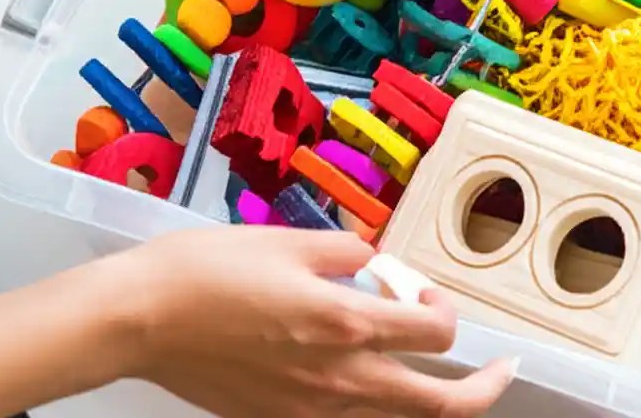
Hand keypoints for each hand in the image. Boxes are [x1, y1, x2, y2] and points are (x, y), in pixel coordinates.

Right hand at [118, 226, 515, 417]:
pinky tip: (368, 383)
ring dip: (429, 403)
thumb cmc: (205, 272)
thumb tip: (373, 263)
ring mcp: (309, 408)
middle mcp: (337, 377)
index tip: (433, 294)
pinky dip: (373, 409)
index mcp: (344, 323)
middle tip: (501, 371)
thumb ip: (345, 251)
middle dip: (482, 389)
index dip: (448, 309)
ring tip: (442, 384)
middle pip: (436, 404)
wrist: (139, 319)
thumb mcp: (286, 238)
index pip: (435, 332)